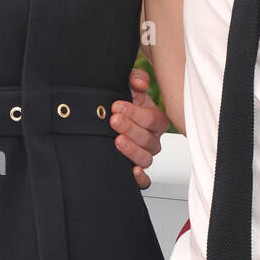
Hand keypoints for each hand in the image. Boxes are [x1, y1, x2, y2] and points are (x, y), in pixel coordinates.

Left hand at [109, 68, 170, 189]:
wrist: (104, 117)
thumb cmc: (119, 102)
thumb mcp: (126, 87)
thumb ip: (135, 80)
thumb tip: (139, 83)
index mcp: (155, 120)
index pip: (153, 119)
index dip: (136, 112)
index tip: (116, 106)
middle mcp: (152, 139)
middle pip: (149, 139)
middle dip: (131, 128)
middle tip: (114, 120)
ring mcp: (144, 155)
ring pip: (147, 158)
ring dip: (132, 150)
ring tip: (117, 141)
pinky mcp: (135, 169)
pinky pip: (145, 180)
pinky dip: (141, 178)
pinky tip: (131, 171)